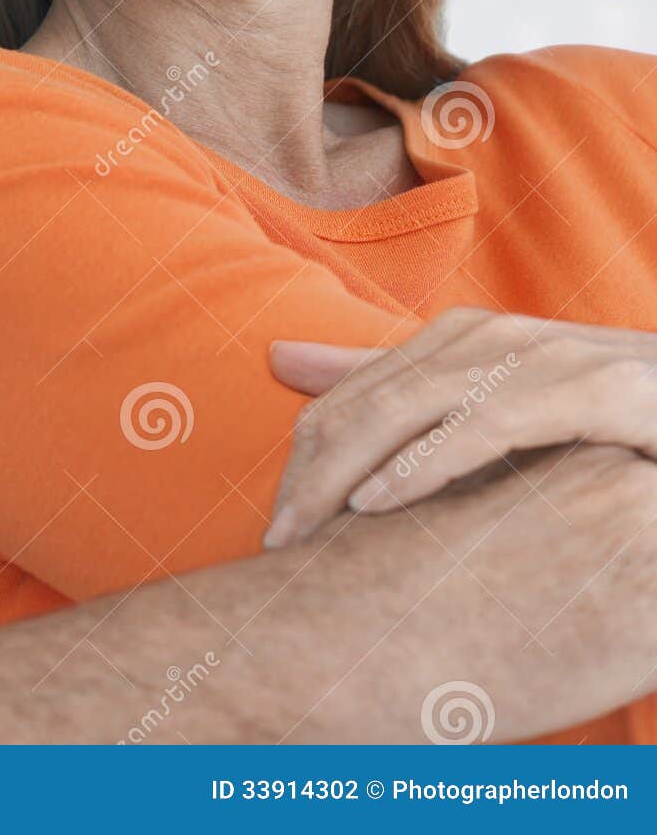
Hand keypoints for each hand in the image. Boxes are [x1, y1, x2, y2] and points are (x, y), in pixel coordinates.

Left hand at [263, 306, 656, 547]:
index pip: (352, 390)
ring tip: (303, 527)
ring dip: (346, 469)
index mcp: (461, 339)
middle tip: (273, 540)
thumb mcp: (495, 407)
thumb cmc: (604, 422)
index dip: (303, 453)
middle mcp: (492, 337)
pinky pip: (488, 425)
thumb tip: (281, 358)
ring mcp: (543, 356)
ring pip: (412, 406)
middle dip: (311, 468)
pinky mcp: (596, 390)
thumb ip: (394, 385)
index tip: (272, 521)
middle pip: (370, 398)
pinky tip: (379, 500)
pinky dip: (426, 460)